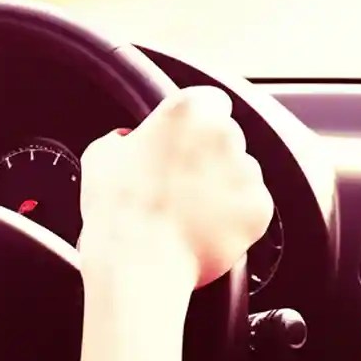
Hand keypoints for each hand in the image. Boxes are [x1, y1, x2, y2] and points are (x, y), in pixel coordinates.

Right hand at [78, 86, 273, 287]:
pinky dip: (235, 216)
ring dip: (224, 184)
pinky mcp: (260, 207)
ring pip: (241, 171)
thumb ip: (123, 139)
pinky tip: (205, 227)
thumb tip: (128, 142)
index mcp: (186, 111)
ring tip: (191, 211)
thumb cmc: (116, 208)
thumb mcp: (101, 156)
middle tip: (180, 181)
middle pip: (227, 136)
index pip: (209, 99)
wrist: (138, 261)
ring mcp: (246, 171)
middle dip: (209, 154)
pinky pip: (251, 205)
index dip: (197, 121)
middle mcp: (223, 133)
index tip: (185, 138)